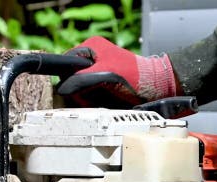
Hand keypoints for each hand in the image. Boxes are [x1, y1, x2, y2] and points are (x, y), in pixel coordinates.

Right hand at [57, 36, 179, 107]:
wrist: (154, 88)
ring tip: (100, 97)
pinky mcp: (100, 83)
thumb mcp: (104, 75)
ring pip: (76, 87)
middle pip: (69, 76)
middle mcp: (92, 57)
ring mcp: (95, 71)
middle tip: (91, 93)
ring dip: (84, 96)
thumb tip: (62, 88)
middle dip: (78, 88)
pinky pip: (86, 94)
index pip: (66, 61)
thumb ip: (80, 80)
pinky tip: (101, 100)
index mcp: (92, 47)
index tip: (74, 86)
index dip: (67, 75)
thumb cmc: (135, 76)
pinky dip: (90, 100)